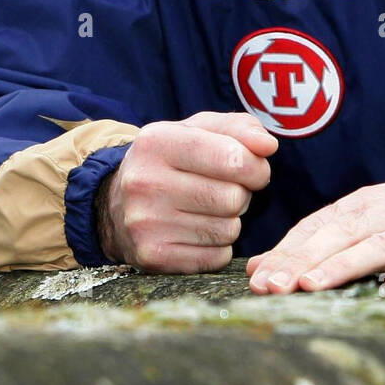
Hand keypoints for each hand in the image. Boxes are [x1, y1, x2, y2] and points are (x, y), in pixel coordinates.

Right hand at [95, 111, 276, 272]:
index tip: (255, 168)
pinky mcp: (152, 256)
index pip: (232, 157)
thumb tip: (268, 146)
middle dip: (241, 193)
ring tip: (208, 208)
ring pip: (228, 229)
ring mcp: (145, 223)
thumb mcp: (198, 130)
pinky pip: (216, 257)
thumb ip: (239, 127)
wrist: (116, 203)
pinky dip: (218, 246)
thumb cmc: (171, 160)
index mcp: (157, 142)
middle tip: (226, 189)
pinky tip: (197, 230)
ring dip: (230, 220)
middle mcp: (145, 182)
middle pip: (233, 197)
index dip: (256, 166)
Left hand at [245, 178, 384, 293]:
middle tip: (272, 286)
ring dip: (344, 264)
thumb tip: (258, 266)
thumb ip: (317, 240)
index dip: (286, 251)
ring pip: (377, 246)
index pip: (316, 227)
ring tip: (314, 285)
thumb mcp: (367, 220)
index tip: (256, 277)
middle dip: (303, 261)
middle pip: (339, 235)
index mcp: (362, 206)